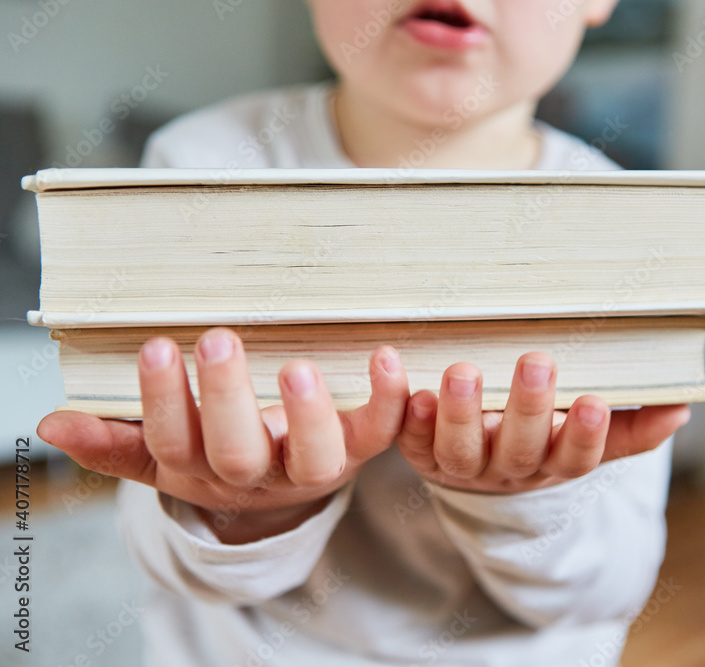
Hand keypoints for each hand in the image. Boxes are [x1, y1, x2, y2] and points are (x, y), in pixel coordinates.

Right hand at [36, 328, 409, 543]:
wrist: (286, 484)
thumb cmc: (218, 448)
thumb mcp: (163, 453)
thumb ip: (113, 441)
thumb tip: (51, 425)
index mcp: (205, 469)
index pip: (176, 443)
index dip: (164, 403)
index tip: (157, 347)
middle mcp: (259, 474)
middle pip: (238, 453)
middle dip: (225, 400)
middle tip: (217, 340)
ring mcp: (313, 465)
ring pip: (314, 459)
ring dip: (307, 416)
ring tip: (297, 369)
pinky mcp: (364, 448)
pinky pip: (380, 431)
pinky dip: (388, 398)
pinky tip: (386, 357)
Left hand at [396, 352, 690, 493]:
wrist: (480, 470)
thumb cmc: (544, 439)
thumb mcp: (589, 439)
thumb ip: (634, 427)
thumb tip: (684, 409)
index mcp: (554, 463)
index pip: (576, 457)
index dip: (585, 435)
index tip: (592, 403)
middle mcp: (508, 468)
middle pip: (519, 448)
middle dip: (528, 409)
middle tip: (536, 363)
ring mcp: (462, 463)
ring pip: (460, 450)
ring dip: (461, 413)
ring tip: (464, 372)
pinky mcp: (420, 451)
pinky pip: (409, 439)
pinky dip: (409, 414)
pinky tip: (413, 389)